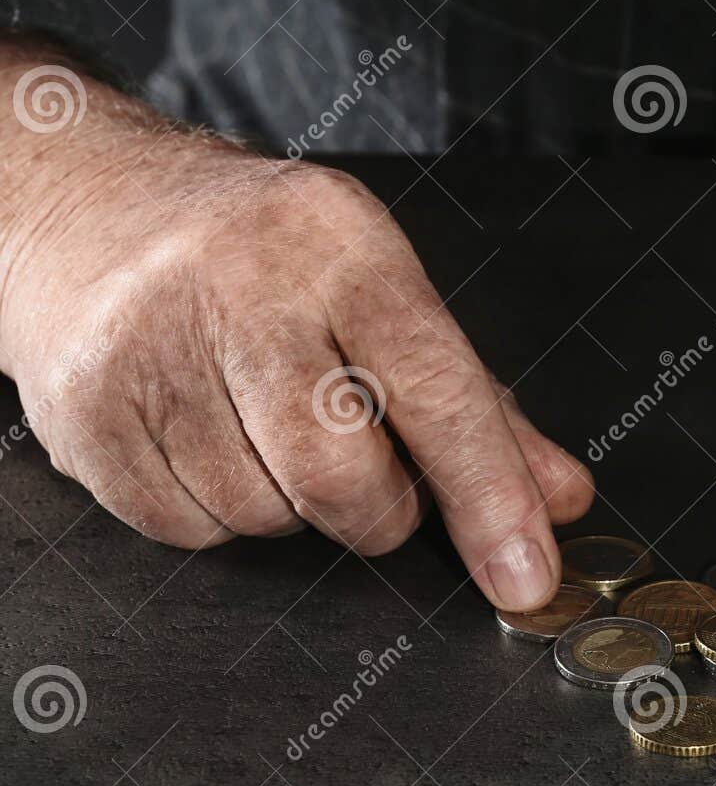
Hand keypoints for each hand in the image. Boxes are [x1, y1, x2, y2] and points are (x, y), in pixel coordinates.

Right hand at [0, 48, 590, 610]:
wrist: (86, 207)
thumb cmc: (261, 260)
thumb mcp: (382, 295)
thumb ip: (479, 408)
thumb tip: (559, 500)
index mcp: (340, 245)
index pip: (438, 391)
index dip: (490, 497)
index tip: (526, 577)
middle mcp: (240, 284)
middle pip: (343, 478)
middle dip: (378, 509)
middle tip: (368, 468)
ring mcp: (148, 347)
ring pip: (266, 516)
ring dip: (292, 506)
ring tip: (265, 425)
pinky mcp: (85, 412)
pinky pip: (191, 530)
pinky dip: (218, 511)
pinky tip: (206, 437)